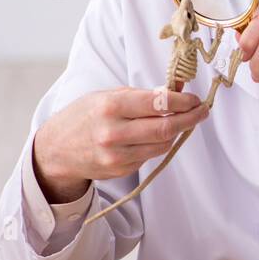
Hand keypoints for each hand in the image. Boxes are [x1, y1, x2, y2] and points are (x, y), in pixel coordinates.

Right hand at [32, 87, 208, 201]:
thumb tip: (175, 89)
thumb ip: (141, 95)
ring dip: (178, 132)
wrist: (56, 150)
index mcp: (110, 107)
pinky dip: (159, 144)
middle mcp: (114, 133)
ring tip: (183, 120)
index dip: (182, 101)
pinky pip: (150, 155)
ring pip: (162, 145)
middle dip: (190, 118)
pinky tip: (157, 134)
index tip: (194, 99)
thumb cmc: (83, 116)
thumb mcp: (107, 96)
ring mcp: (117, 155)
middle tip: (202, 111)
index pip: (158, 104)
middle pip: (166, 128)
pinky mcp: (121, 169)